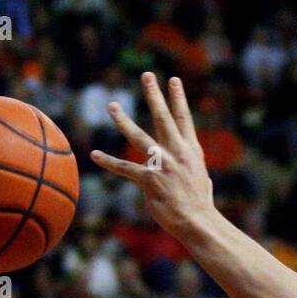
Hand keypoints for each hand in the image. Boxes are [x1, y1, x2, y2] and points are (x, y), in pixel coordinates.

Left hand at [90, 73, 215, 237]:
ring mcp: (162, 165)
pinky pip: (125, 168)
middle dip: (154, 95)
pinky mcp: (149, 180)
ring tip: (113, 105)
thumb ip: (193, 170)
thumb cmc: (200, 205)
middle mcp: (177, 153)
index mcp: (191, 151)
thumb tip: (196, 175)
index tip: (173, 80)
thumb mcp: (201, 180)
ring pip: (139, 137)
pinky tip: (95, 154)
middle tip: (146, 76)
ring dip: (124, 121)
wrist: (198, 221)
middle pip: (163, 118)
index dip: (178, 98)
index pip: (184, 118)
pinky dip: (109, 162)